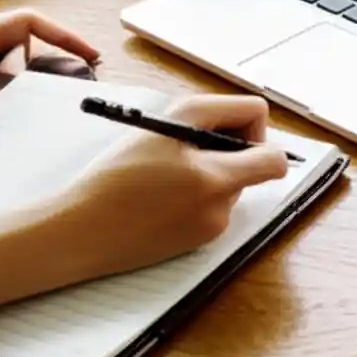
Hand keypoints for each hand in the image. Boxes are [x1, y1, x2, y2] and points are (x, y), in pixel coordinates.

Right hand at [48, 95, 289, 279]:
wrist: (82, 232)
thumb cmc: (115, 176)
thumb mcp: (164, 125)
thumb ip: (217, 114)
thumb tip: (251, 121)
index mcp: (217, 178)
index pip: (275, 156)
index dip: (253, 131)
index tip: (222, 125)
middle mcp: (223, 207)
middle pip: (256, 166)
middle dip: (231, 147)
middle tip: (189, 141)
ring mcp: (212, 227)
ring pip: (231, 183)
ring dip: (210, 168)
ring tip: (162, 170)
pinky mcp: (198, 242)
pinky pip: (213, 205)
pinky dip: (196, 192)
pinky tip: (159, 194)